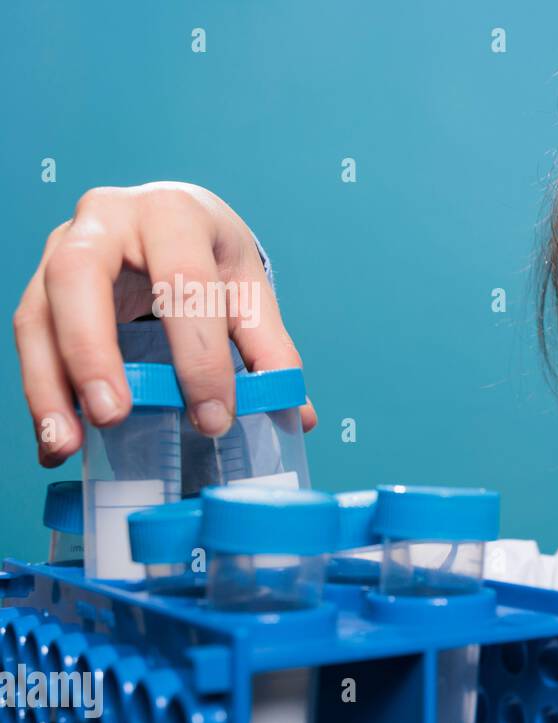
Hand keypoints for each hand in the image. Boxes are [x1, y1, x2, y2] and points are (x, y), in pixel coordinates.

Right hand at [12, 182, 316, 466]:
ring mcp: (61, 246)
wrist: (168, 217)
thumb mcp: (246, 288)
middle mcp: (105, 219)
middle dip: (93, 351)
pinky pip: (30, 337)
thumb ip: (270, 349)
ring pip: (38, 312)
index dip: (199, 354)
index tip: (214, 416)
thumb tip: (298, 413)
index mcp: (173, 214)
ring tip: (66, 444)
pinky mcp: (39, 282)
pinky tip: (56, 440)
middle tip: (114, 416)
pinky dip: (42, 392)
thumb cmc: (209, 252)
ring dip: (49, 384)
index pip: (184, 282)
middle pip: (80, 277)